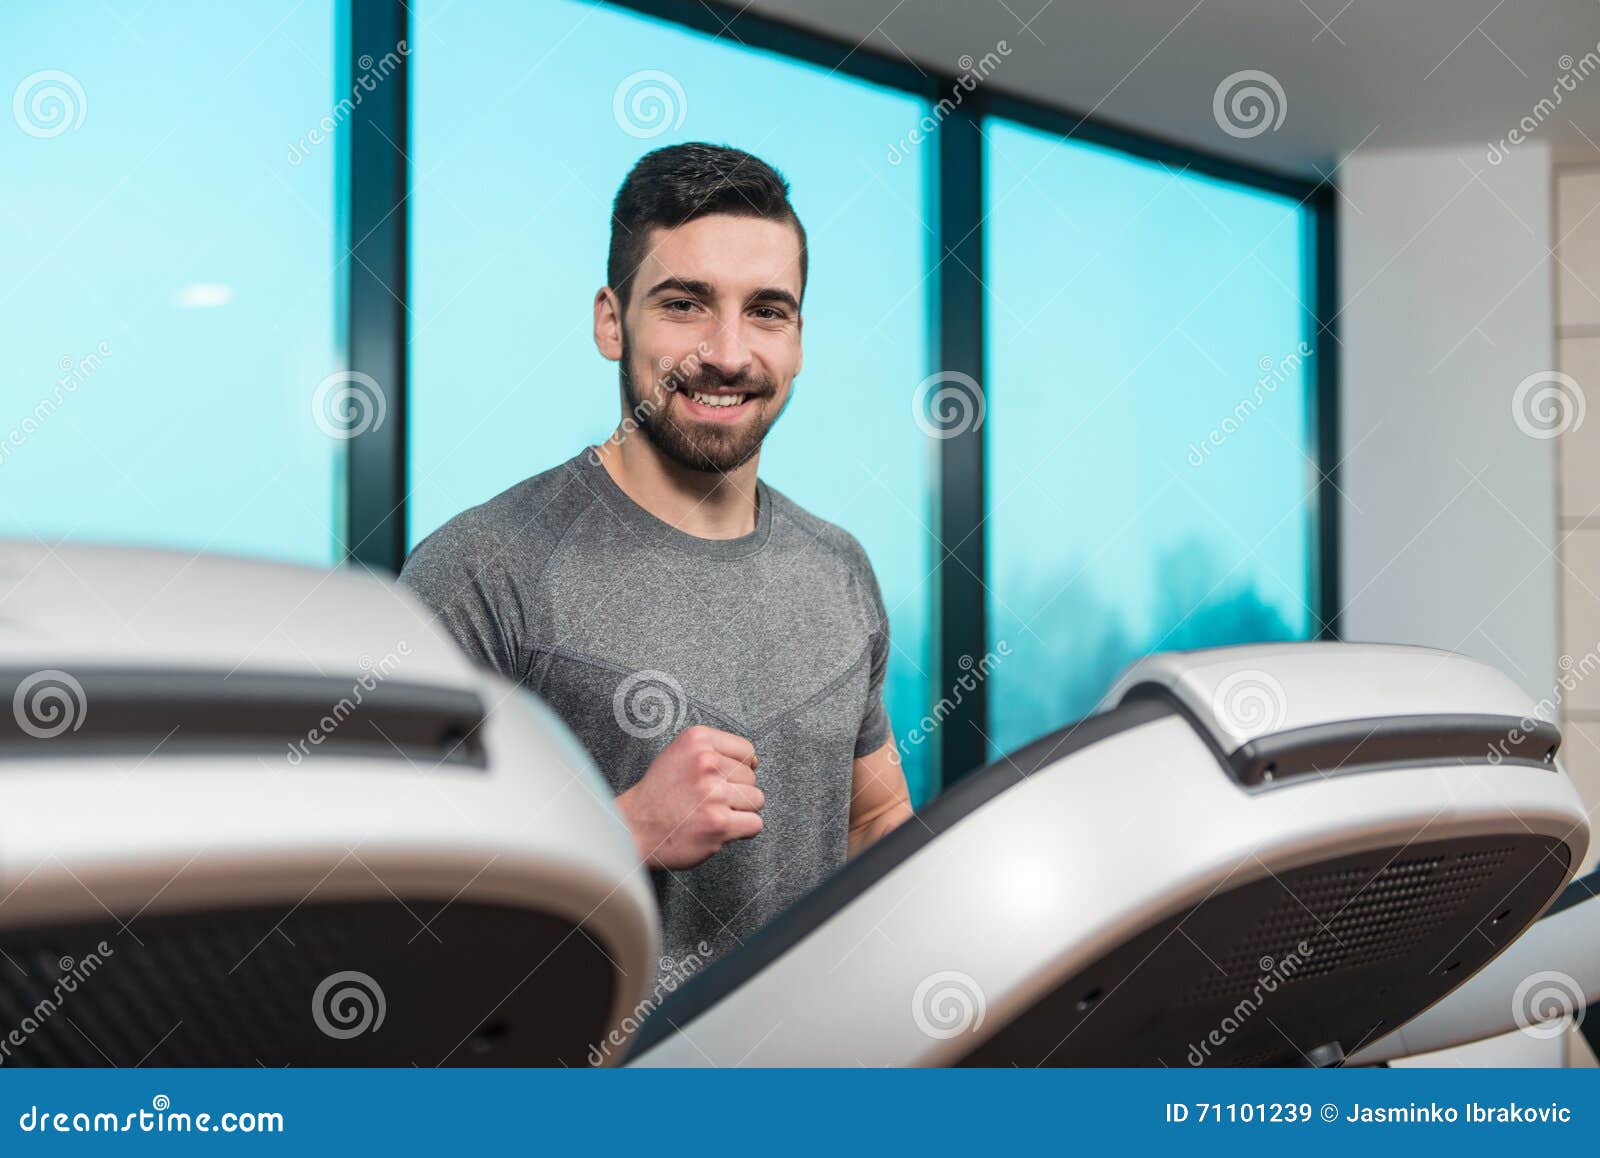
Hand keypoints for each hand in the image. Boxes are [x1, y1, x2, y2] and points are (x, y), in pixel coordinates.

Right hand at [616, 725, 763, 868]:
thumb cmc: (658, 794)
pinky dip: (742, 830)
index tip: (726, 778)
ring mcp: (713, 794)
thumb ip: (712, 751)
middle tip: (709, 800)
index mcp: (697, 740)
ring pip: (756, 800)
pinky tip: (720, 828)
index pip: (746, 750)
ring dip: (740, 811)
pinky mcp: (718, 823)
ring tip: (714, 813)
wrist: (635, 827)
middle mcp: (706, 763)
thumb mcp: (678, 754)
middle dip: (736, 791)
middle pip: (751, 776)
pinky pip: (755, 824)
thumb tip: (753, 760)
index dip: (739, 767)